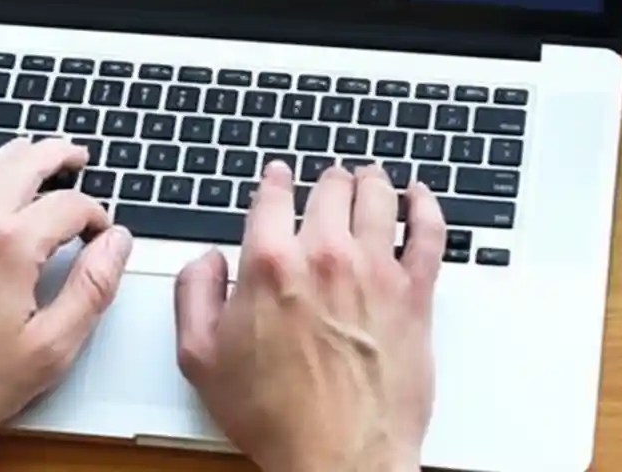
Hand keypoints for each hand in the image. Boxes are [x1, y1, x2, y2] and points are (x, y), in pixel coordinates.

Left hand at [0, 139, 132, 471]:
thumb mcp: (49, 350)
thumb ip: (92, 288)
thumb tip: (115, 245)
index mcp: (10, 247)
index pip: (69, 205)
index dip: (95, 213)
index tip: (100, 233)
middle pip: (22, 165)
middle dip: (56, 156)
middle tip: (74, 156)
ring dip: (7, 156)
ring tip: (27, 154)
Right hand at [174, 162, 447, 471]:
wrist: (339, 457)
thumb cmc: (276, 417)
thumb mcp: (200, 359)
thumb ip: (193, 295)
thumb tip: (206, 261)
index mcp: (270, 263)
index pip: (272, 195)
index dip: (274, 181)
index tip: (278, 178)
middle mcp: (325, 255)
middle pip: (329, 187)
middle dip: (324, 182)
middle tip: (326, 184)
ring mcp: (375, 270)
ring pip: (378, 196)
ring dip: (369, 181)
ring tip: (368, 179)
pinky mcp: (414, 293)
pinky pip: (428, 230)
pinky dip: (425, 205)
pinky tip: (419, 197)